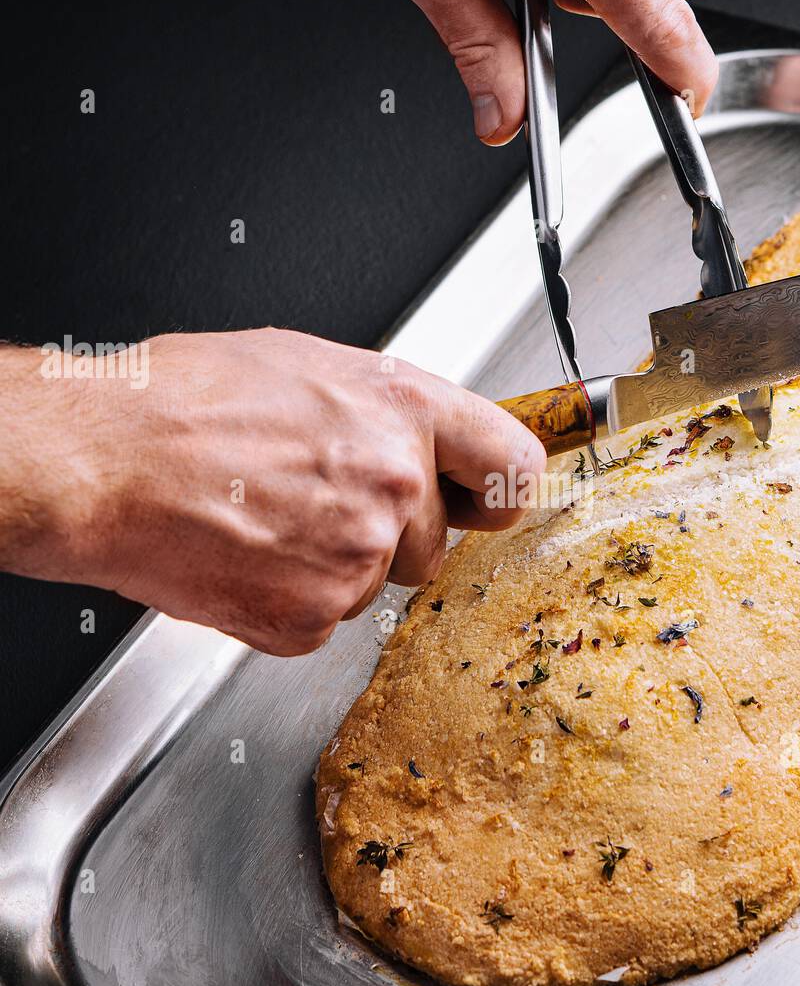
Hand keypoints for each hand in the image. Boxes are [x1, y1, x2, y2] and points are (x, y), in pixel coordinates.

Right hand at [0, 331, 544, 655]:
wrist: (99, 464)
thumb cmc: (182, 402)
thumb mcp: (308, 365)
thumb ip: (386, 409)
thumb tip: (426, 437)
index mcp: (403, 411)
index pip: (513, 468)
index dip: (498, 489)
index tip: (487, 499)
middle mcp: (394, 486)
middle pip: (439, 543)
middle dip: (395, 533)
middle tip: (323, 502)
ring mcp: (356, 560)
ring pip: (378, 583)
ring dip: (338, 566)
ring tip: (269, 518)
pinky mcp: (310, 619)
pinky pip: (327, 620)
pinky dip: (293, 599)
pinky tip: (250, 553)